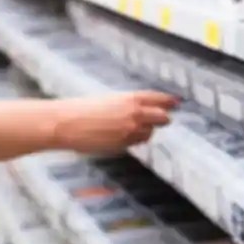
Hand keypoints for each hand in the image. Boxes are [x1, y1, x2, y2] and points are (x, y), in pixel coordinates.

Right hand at [50, 91, 178, 153]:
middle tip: (162, 119)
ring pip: (149, 133)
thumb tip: (147, 111)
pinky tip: (119, 136)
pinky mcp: (124, 145)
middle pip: (163, 118)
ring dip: (145, 131)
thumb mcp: (111, 99)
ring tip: (127, 127)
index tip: (177, 104)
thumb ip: (131, 105)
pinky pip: (136, 143)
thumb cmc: (84, 109)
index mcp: (132, 98)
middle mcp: (136, 114)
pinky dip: (133, 140)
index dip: (170, 102)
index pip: (160, 99)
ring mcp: (131, 131)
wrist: (67, 123)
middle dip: (163, 119)